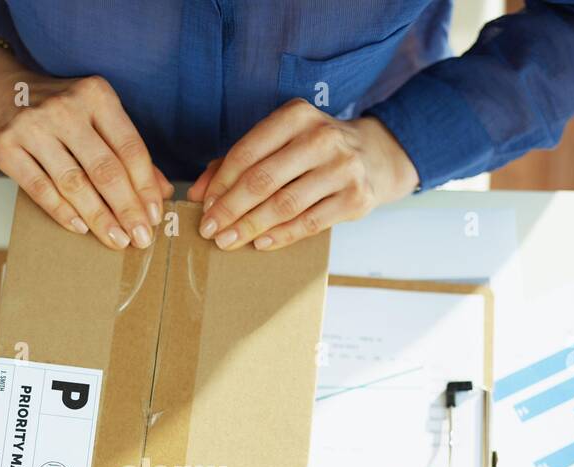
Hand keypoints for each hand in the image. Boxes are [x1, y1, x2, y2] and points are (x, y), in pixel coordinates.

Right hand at [0, 47, 172, 249]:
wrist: (1, 93)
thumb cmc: (61, 113)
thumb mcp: (98, 118)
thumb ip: (129, 152)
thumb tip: (163, 192)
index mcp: (96, 94)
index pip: (129, 148)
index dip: (145, 187)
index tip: (154, 218)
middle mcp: (65, 107)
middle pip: (105, 169)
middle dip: (127, 209)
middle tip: (140, 238)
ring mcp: (32, 125)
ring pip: (74, 183)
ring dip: (99, 218)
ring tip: (116, 240)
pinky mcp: (5, 146)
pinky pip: (40, 188)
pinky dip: (62, 212)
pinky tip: (80, 228)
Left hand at [188, 99, 418, 250]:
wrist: (375, 156)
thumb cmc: (313, 151)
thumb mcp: (279, 143)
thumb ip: (236, 163)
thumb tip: (198, 194)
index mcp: (296, 116)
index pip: (248, 153)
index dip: (221, 184)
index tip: (204, 208)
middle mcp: (321, 137)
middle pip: (263, 180)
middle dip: (231, 209)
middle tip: (210, 231)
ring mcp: (342, 167)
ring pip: (285, 204)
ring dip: (251, 227)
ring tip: (229, 241)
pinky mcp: (356, 197)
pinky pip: (310, 223)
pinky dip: (282, 236)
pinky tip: (261, 243)